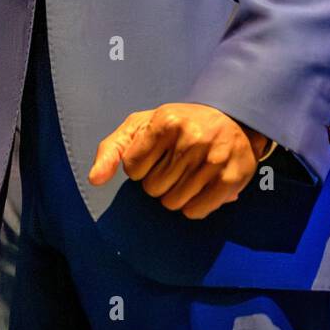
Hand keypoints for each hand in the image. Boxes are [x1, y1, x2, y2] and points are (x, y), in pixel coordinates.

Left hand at [88, 103, 270, 219]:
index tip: (156, 154)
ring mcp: (212, 160)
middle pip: (152, 189)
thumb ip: (112, 149)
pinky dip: (194, 205)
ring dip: (176, 193)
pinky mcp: (231, 180)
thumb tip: (94, 179)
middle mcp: (191, 138)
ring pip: (172, 203)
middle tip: (176, 162)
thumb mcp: (142, 125)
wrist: (234, 117)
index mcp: (166, 122)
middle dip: (159, 180)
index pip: (132, 168)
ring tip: (190, 172)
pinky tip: (202, 186)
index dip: (141, 166)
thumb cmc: (181, 123)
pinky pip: (195, 212)